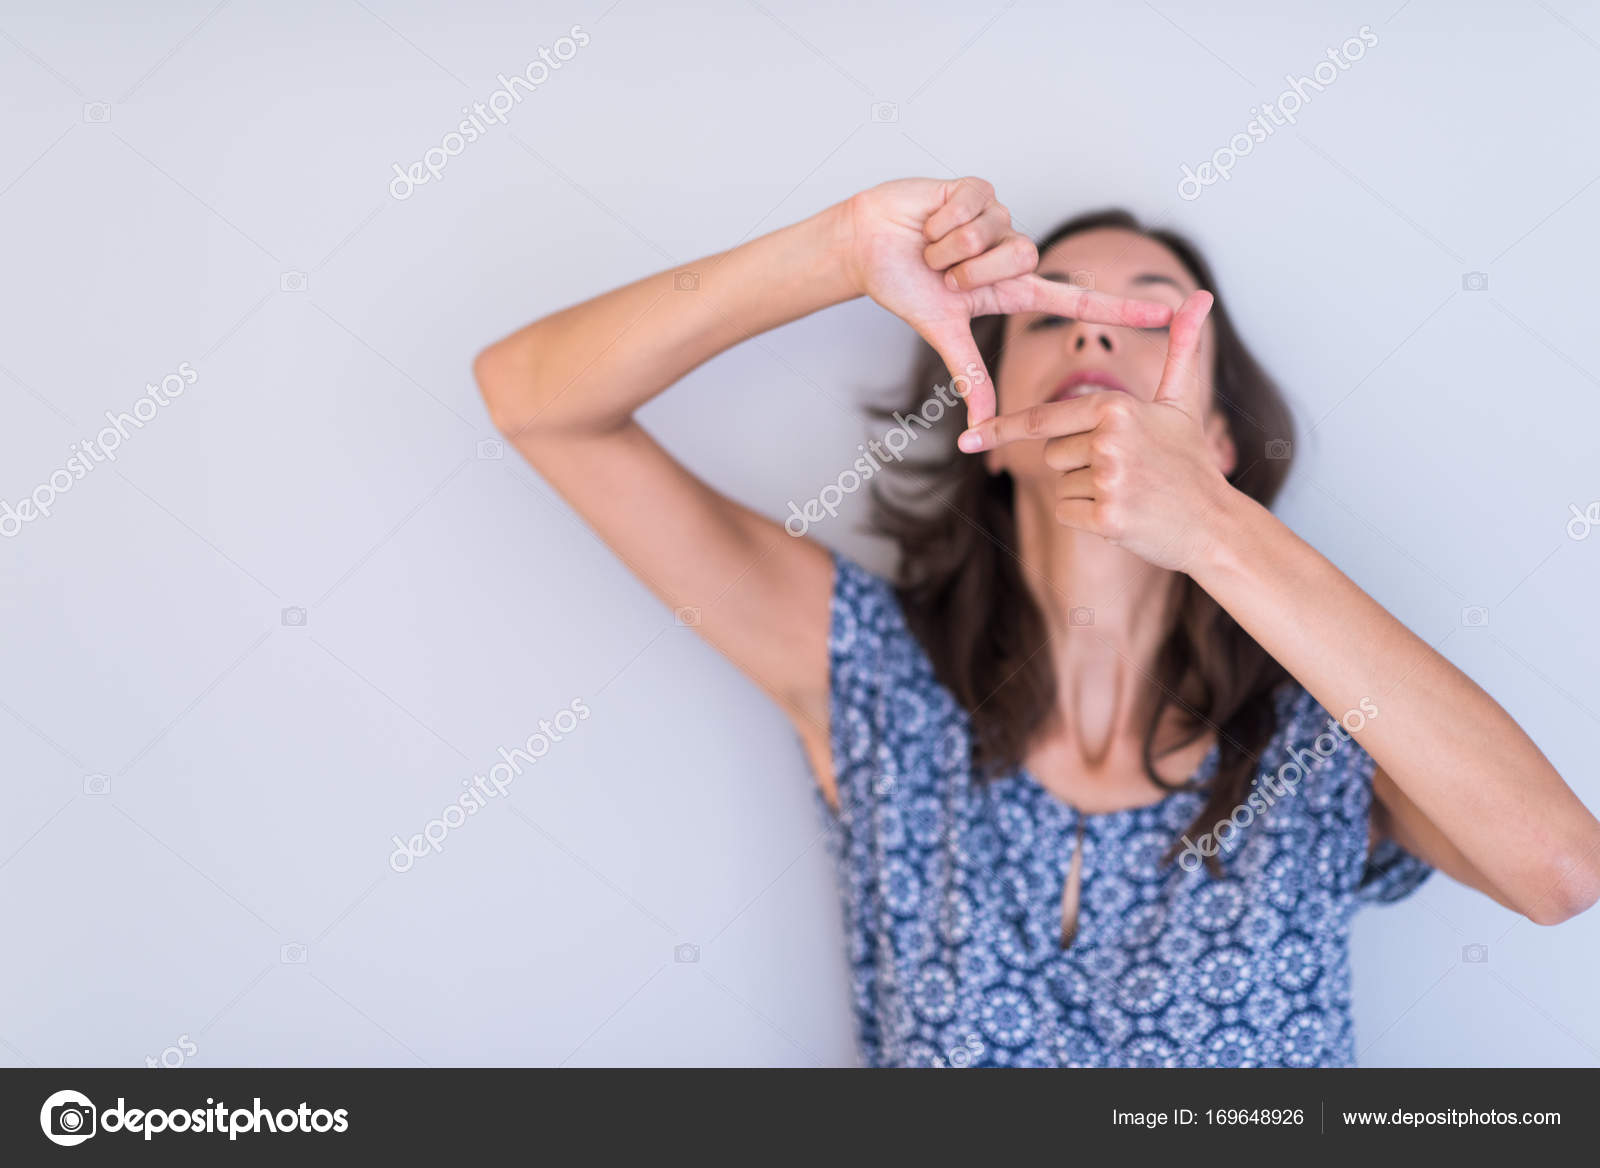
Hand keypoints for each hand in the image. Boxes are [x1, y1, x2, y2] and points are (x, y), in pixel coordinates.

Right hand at [841, 177, 1174, 424]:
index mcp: (1012, 290)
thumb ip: (969, 375)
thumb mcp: (942, 332)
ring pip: (997, 235)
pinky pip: (977, 206)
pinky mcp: (979, 190)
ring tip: (932, 247)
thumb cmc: (902, 286)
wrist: (865, 246)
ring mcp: (998, 220)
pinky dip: (945, 221)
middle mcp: (1013, 255)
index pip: (1078, 301)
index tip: (1172, 311)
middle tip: (943, 273)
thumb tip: (979, 428)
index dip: (1124, 308)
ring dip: (954, 247)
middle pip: (1024, 261)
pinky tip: (930, 220)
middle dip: (972, 272)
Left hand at [954, 291, 1235, 571]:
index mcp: (1116, 407)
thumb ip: (1180, 349)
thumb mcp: (1183, 401)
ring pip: (1060, 485)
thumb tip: (1199, 295)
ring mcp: (1108, 479)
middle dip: (1077, 466)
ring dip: (1085, 494)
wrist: (1216, 524)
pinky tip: (1125, 517)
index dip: (1002, 430)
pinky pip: (1066, 513)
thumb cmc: (1191, 462)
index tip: (968, 438)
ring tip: (1130, 493)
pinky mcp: (1108, 518)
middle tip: (1125, 473)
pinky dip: (1087, 521)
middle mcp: (1109, 439)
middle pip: (1051, 454)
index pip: (1042, 419)